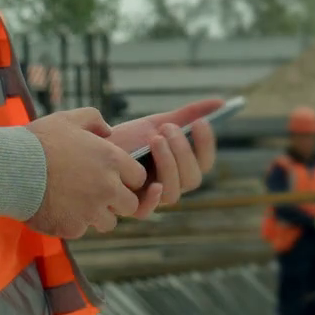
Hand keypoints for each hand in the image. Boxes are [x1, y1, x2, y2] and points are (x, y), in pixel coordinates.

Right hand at [22, 109, 145, 238]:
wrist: (10, 168)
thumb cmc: (39, 140)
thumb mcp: (69, 119)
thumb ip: (95, 120)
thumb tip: (109, 131)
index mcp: (112, 160)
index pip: (140, 178)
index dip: (128, 178)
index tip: (113, 176)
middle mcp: (107, 187)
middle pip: (131, 205)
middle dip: (118, 201)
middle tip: (99, 194)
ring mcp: (91, 211)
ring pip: (108, 223)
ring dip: (97, 215)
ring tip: (78, 203)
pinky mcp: (72, 227)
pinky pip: (81, 230)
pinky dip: (72, 223)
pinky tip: (58, 209)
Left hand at [106, 98, 221, 216]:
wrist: (93, 149)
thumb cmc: (128, 140)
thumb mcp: (156, 123)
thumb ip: (187, 115)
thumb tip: (221, 103)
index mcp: (182, 167)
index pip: (204, 161)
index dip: (206, 143)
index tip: (201, 122)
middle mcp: (172, 185)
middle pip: (192, 179)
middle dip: (183, 152)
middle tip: (168, 128)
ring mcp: (153, 198)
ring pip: (173, 193)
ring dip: (168, 164)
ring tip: (154, 138)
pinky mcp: (132, 207)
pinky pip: (147, 211)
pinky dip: (153, 199)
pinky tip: (152, 182)